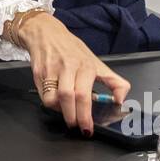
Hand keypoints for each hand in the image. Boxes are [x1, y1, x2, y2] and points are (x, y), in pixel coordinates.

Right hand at [15, 13, 131, 135]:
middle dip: (74, 117)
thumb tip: (121, 100)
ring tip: (68, 115)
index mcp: (85, 66)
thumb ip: (113, 81)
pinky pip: (43, 95)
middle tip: (78, 127)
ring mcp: (51, 70)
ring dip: (60, 112)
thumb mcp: (96, 62)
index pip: (84, 94)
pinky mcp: (38, 73)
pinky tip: (57, 103)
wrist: (46, 33)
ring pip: (53, 99)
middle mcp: (68, 67)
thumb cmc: (72, 50)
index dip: (85, 115)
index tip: (88, 127)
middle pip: (68, 97)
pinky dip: (50, 104)